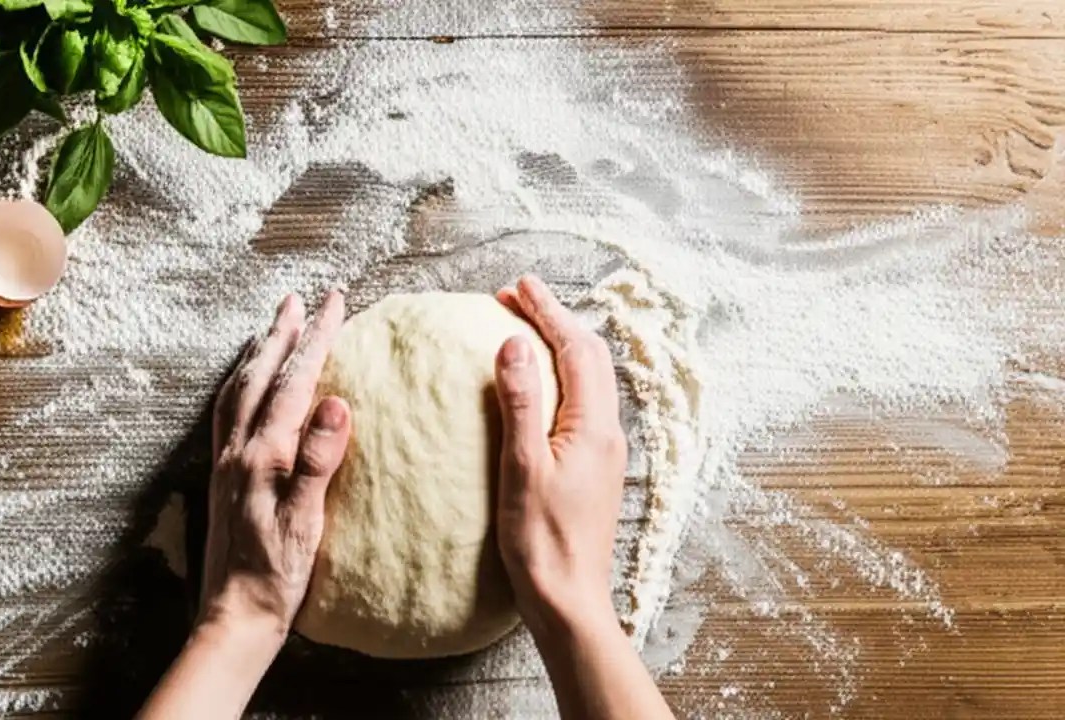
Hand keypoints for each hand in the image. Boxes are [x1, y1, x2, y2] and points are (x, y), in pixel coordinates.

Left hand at [201, 290, 350, 639]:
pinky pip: (228, 410)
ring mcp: (226, 460)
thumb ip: (319, 461)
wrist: (233, 615)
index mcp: (263, 454)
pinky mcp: (223, 475)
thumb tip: (336, 403)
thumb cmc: (276, 575)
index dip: (316, 337)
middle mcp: (238, 448)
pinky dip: (241, 382)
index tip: (334, 301)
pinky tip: (249, 384)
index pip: (295, 381)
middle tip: (301, 297)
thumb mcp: (307, 521)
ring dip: (260, 351)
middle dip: (284, 332)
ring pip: (240, 388)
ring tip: (273, 325)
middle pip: (261, 374)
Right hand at [492, 276, 626, 633]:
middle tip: (516, 298)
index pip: (575, 348)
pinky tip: (536, 384)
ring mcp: (604, 451)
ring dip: (559, 345)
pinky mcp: (594, 468)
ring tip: (523, 329)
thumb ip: (521, 402)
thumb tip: (514, 343)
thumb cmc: (542, 542)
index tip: (518, 285)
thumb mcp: (522, 467)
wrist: (569, 601)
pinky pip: (582, 402)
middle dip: (555, 320)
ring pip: (589, 379)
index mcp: (594, 427)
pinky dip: (560, 375)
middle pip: (589, 357)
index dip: (547, 311)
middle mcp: (608, 433)